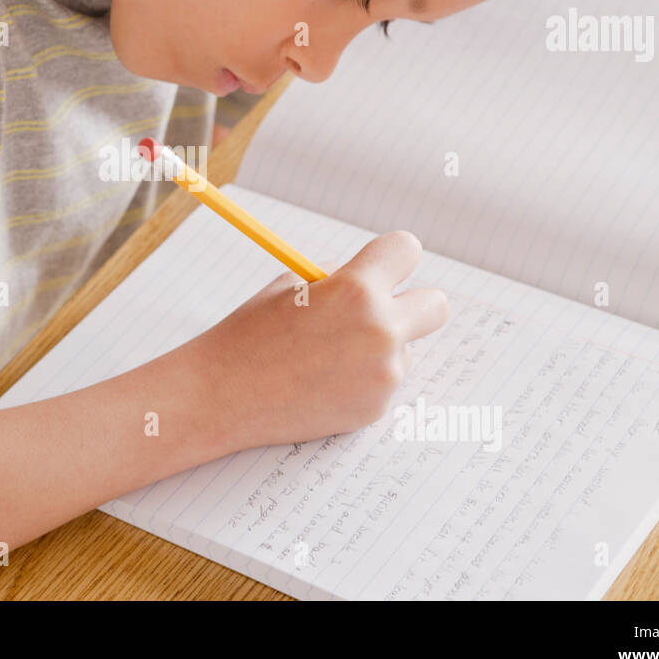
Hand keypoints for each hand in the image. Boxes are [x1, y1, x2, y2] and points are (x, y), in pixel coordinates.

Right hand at [185, 230, 448, 449]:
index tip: (384, 265)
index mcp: (357, 288)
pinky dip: (361, 380)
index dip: (393, 256)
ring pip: (404, 349)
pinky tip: (320, 383)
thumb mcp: (292, 286)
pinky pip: (383, 382)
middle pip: (435, 306)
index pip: (407, 250)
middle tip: (385, 310)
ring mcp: (382, 374)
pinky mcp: (375, 407)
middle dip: (414, 304)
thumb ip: (341, 279)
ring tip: (325, 357)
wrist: (222, 394)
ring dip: (379, 348)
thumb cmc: (251, 333)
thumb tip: (376, 279)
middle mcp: (380, 330)